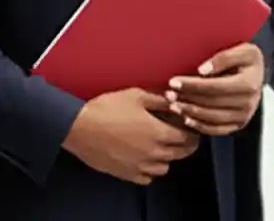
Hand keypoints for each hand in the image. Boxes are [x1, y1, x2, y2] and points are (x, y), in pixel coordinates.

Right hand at [63, 87, 200, 184]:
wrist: (80, 127)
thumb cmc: (107, 109)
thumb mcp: (136, 96)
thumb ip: (159, 99)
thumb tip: (175, 99)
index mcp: (160, 134)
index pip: (188, 138)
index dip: (192, 132)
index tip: (190, 127)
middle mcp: (155, 154)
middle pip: (181, 154)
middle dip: (185, 145)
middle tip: (182, 136)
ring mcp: (141, 167)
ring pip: (165, 167)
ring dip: (166, 158)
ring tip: (160, 146)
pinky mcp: (127, 174)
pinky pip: (147, 178)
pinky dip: (149, 170)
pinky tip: (144, 158)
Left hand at [166, 43, 264, 135]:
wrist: (259, 74)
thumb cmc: (247, 59)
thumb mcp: (243, 50)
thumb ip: (224, 58)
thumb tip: (202, 71)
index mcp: (248, 84)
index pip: (214, 87)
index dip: (192, 85)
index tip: (173, 81)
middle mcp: (248, 104)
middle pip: (211, 103)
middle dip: (187, 99)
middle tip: (168, 94)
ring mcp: (244, 117)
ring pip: (212, 118)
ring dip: (190, 112)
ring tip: (173, 105)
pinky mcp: (239, 125)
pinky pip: (217, 130)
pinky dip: (200, 126)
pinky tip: (186, 119)